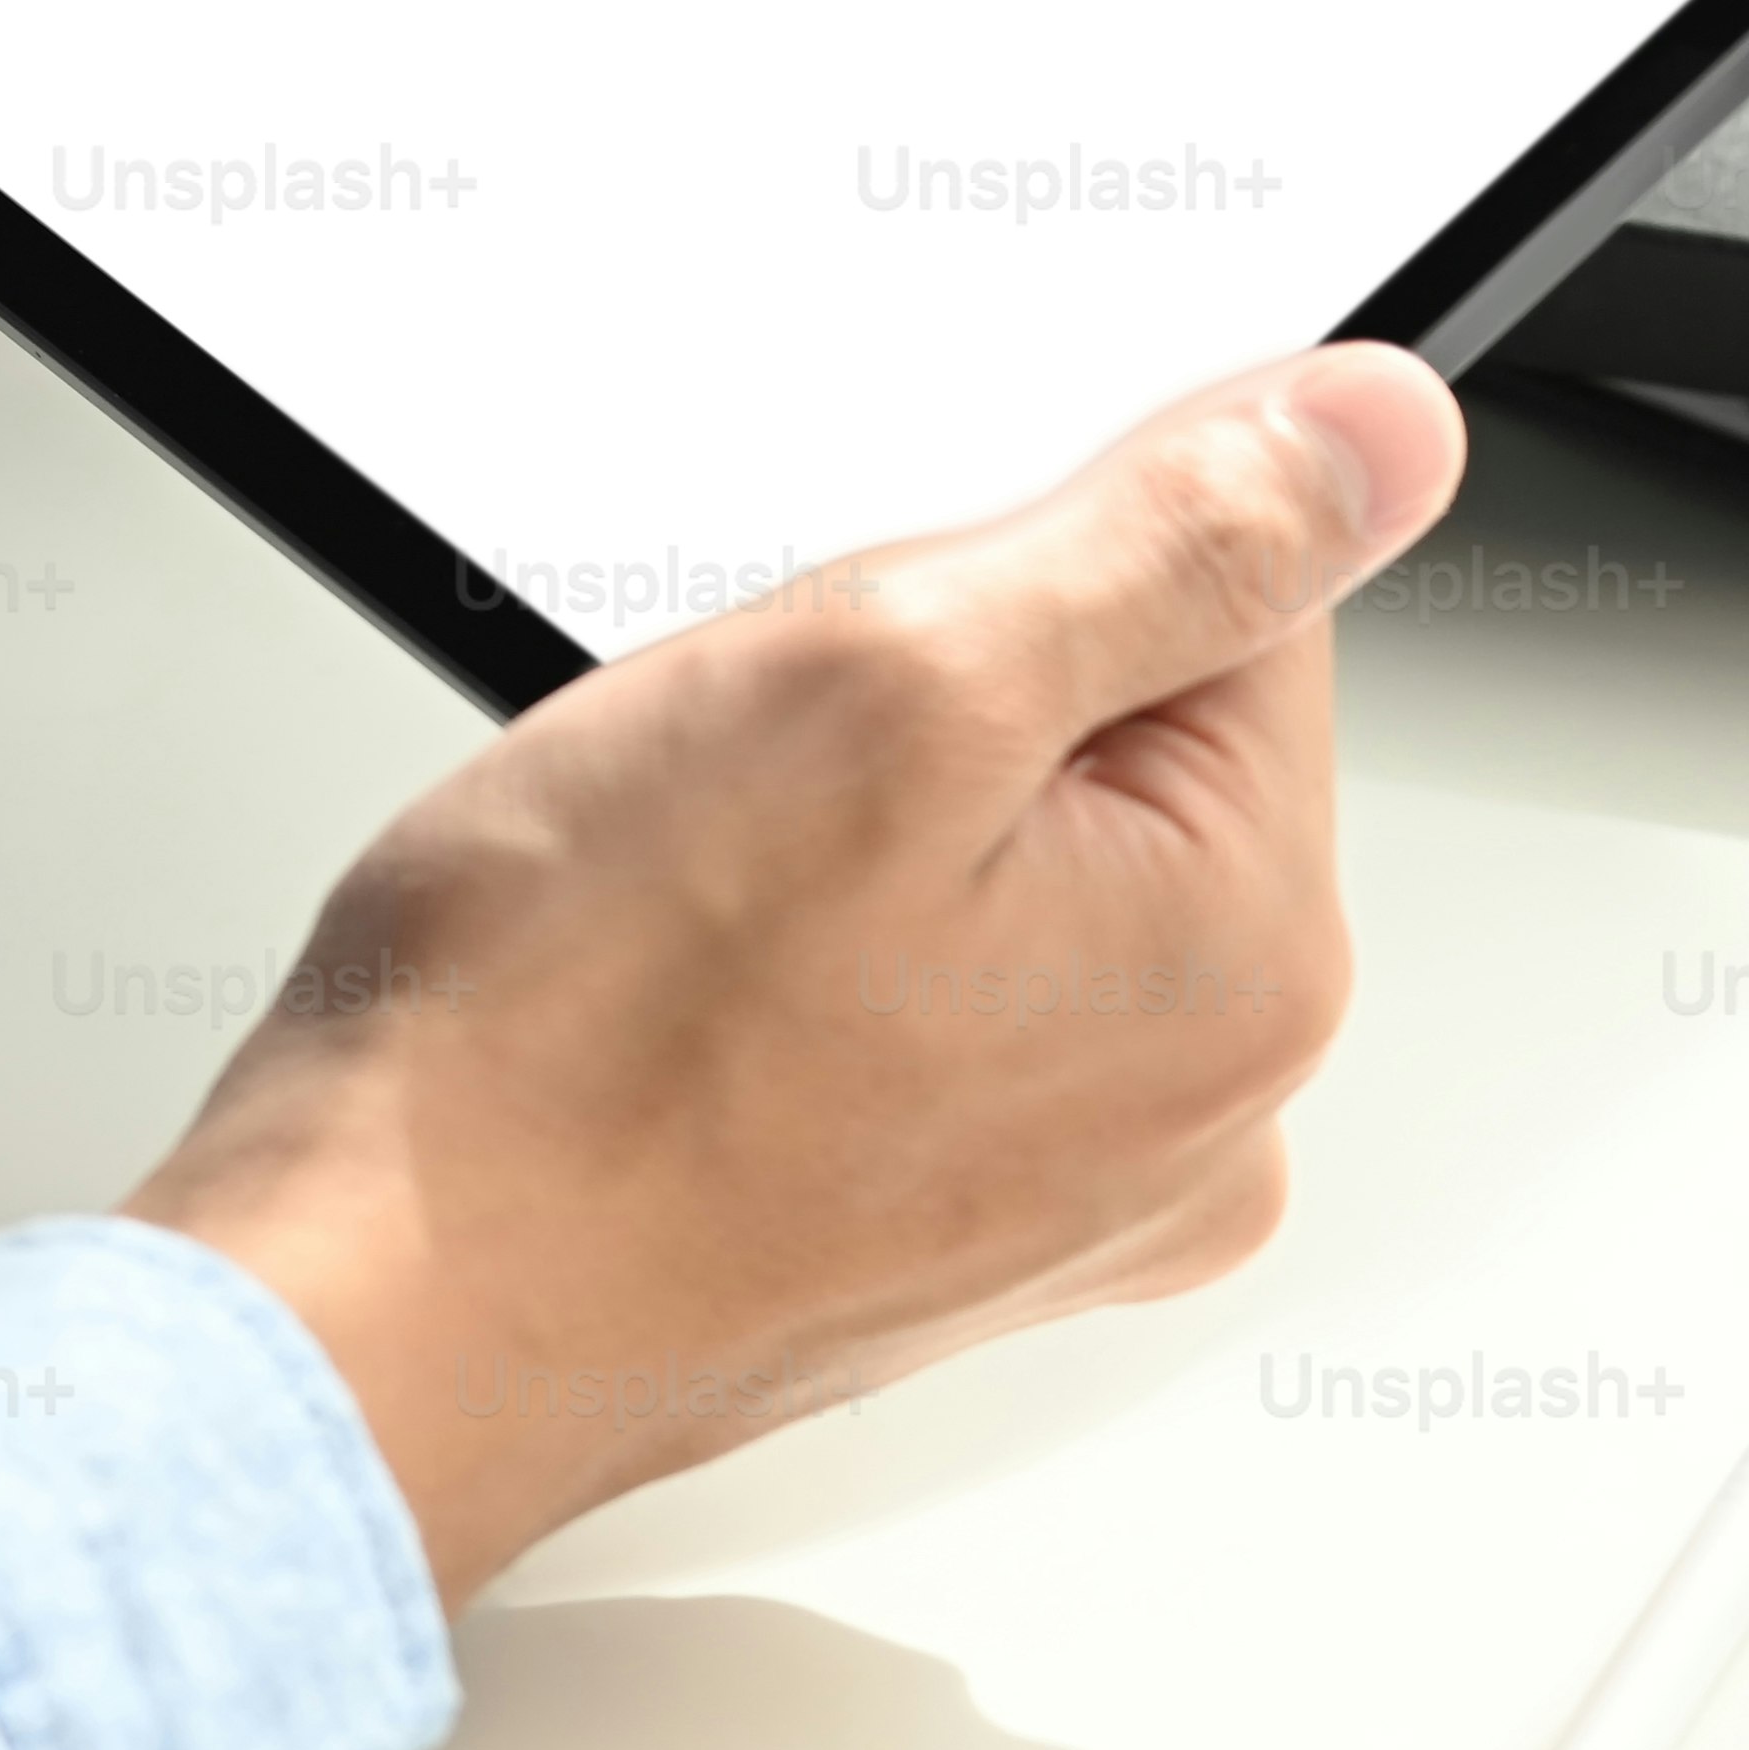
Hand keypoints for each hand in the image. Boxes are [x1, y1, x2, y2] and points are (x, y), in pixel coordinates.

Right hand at [123, 343, 1468, 1597]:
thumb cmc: (574, 1047)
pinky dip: (797, 934)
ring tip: (698, 886)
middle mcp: (1202, 1101)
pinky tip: (684, 971)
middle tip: (752, 779)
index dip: (1021, 556)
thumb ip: (1180, 539)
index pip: (1240, 597)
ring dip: (845, 808)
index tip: (869, 648)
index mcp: (1254, 959)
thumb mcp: (898, 679)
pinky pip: (911, 970)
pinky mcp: (929, 1209)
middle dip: (928, 691)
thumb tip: (1386, 439)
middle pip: (1121, 724)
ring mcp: (1066, 1175)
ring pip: (996, 837)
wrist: (362, 1310)